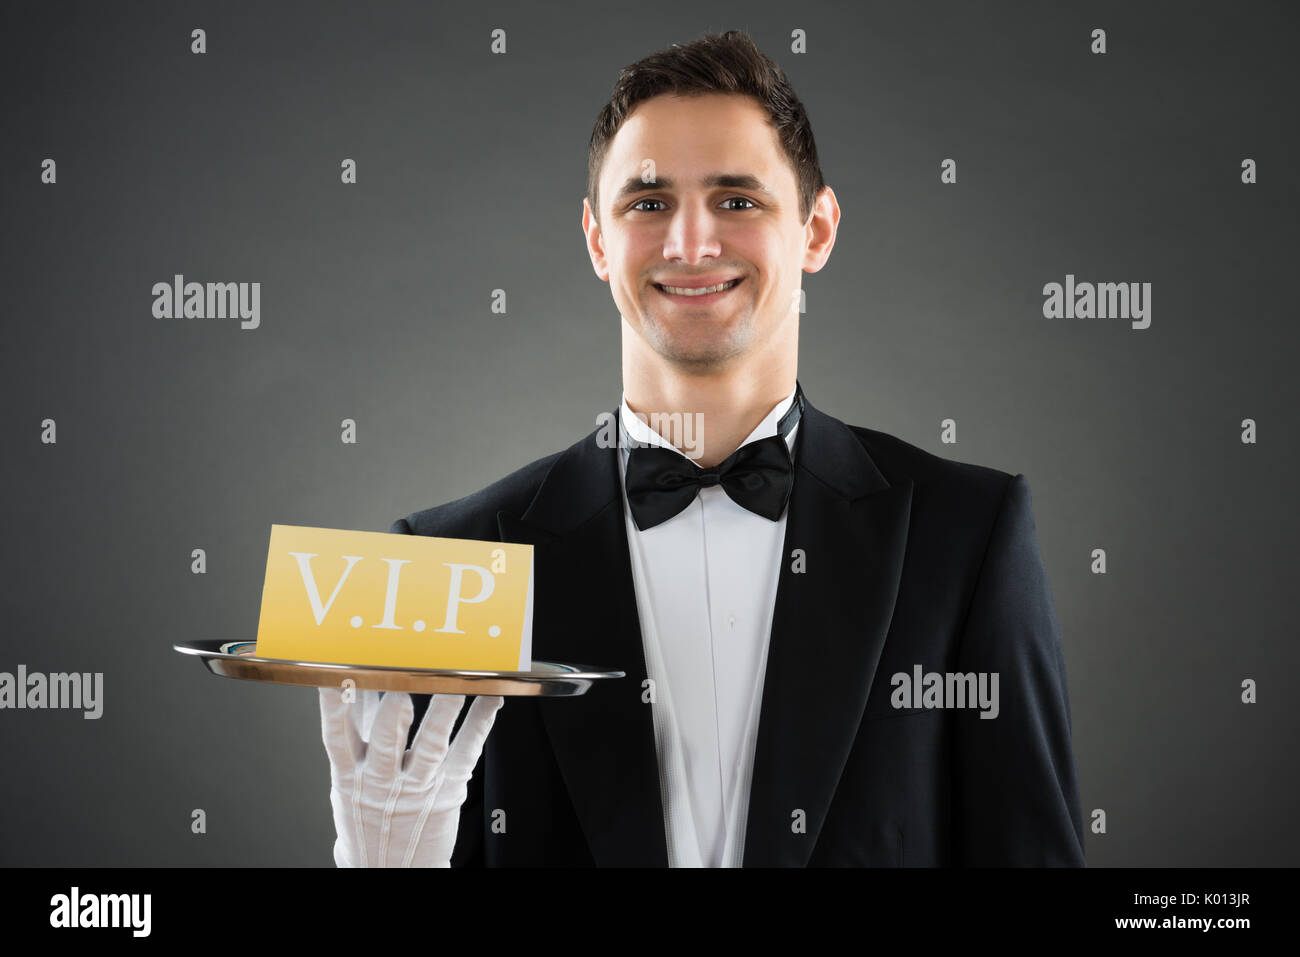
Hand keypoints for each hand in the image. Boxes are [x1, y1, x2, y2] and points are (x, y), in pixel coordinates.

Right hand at [319, 688, 502, 866]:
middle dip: (395, 707)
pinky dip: (480, 723)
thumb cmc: (371, 815)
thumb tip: (360, 684)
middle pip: (387, 739)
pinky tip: (491, 699)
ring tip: (456, 680)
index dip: (335, 706)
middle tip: (405, 675)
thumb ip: (359, 728)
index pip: (336, 736)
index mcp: (350, 775)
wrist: (391, 872)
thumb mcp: (352, 778)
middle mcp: (381, 781)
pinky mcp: (448, 791)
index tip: (339, 675)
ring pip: (431, 744)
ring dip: (445, 710)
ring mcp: (416, 787)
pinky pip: (466, 752)